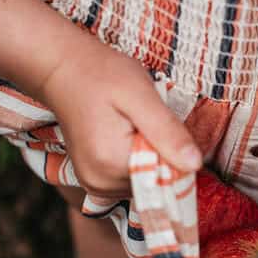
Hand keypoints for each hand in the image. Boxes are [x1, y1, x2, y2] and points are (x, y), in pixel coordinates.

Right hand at [38, 37, 200, 200]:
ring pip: (145, 182)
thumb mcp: (141, 95)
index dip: (175, 151)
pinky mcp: (94, 182)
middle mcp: (100, 185)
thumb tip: (195, 165)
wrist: (63, 70)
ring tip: (131, 126)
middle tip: (144, 120)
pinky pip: (130, 180)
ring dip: (149, 157)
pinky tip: (124, 136)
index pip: (168, 176)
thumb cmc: (102, 74)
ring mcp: (94, 187)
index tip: (162, 124)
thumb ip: (168, 132)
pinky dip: (135, 161)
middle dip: (161, 154)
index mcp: (113, 165)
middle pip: (155, 181)